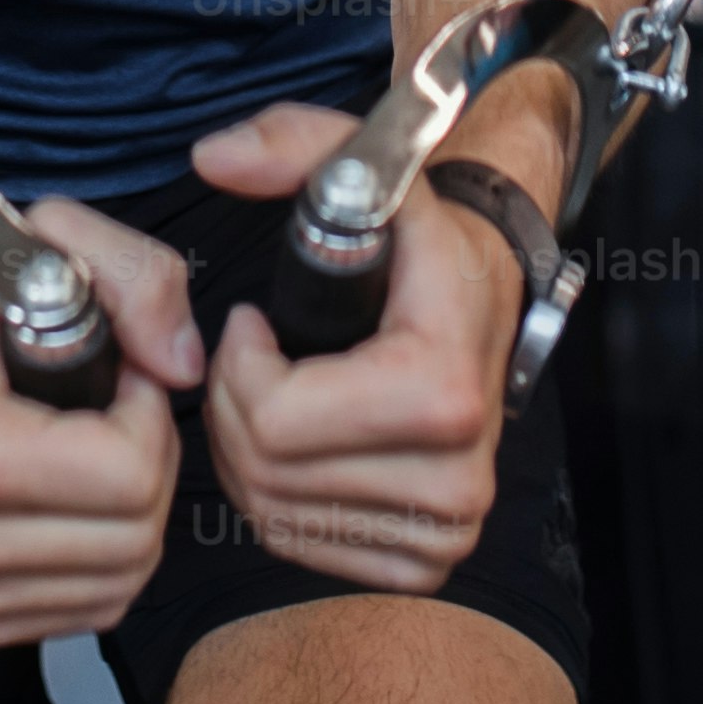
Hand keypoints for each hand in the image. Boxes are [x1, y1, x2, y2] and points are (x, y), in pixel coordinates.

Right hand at [0, 161, 196, 649]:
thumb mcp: (55, 241)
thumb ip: (139, 277)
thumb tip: (182, 368)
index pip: (129, 476)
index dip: (146, 415)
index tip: (117, 376)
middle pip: (136, 535)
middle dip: (147, 462)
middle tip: (111, 414)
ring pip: (125, 578)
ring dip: (130, 509)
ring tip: (90, 450)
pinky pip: (93, 608)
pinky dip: (102, 554)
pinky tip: (69, 499)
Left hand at [188, 99, 525, 593]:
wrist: (490, 295)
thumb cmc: (423, 241)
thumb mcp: (367, 169)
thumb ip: (290, 143)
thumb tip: (212, 157)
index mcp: (442, 392)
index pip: (275, 421)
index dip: (239, 366)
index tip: (254, 324)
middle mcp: (456, 478)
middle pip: (266, 473)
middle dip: (231, 407)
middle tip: (252, 358)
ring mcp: (446, 529)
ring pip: (273, 516)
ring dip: (246, 452)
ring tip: (273, 392)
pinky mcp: (429, 560)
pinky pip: (300, 545)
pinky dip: (277, 496)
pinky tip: (299, 442)